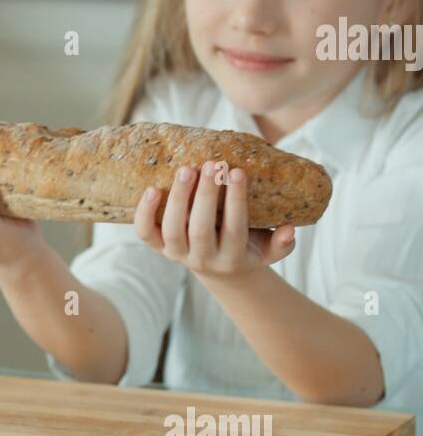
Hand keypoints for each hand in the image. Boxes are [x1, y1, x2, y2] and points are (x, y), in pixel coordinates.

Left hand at [134, 161, 296, 280]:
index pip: (234, 229)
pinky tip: (152, 188)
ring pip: (172, 229)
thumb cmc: (248, 249)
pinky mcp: (158, 248)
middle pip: (200, 228)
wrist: (220, 271)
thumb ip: (282, 243)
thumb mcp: (269, 251)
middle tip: (212, 164)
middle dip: (206, 195)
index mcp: (232, 258)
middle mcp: (203, 258)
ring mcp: (177, 254)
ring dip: (178, 198)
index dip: (235, 201)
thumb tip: (290, 227)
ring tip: (187, 169)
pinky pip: (145, 233)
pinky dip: (145, 212)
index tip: (237, 172)